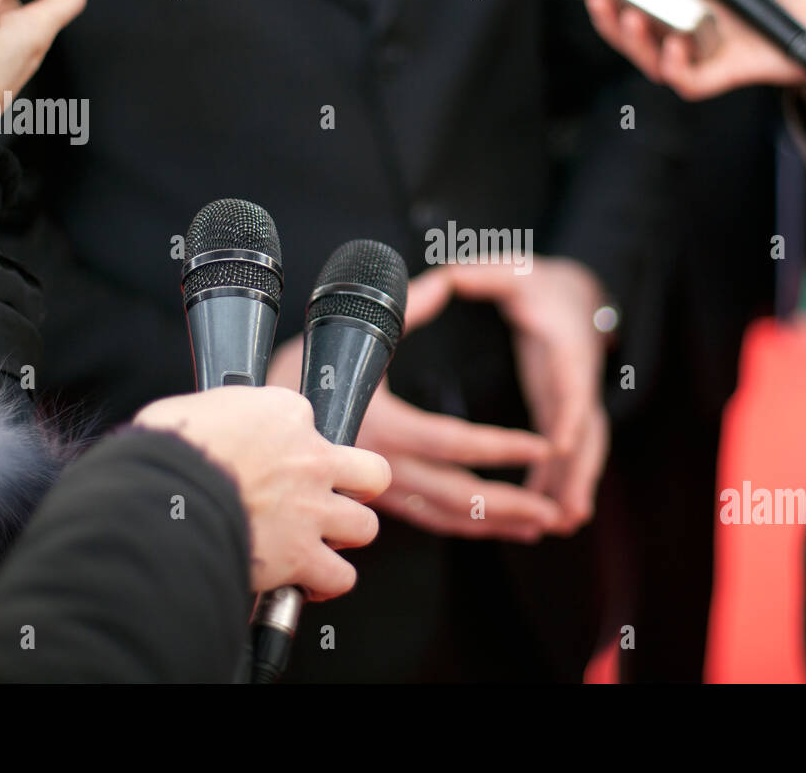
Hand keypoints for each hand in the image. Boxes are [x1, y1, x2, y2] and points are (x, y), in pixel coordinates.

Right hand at [133, 386, 390, 600]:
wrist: (161, 495)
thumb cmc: (167, 450)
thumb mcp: (197, 409)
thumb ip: (224, 419)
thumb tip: (218, 435)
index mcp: (283, 414)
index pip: (307, 420)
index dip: (290, 442)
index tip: (270, 457)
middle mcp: (309, 459)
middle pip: (371, 473)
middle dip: (357, 489)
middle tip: (329, 498)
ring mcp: (311, 510)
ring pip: (365, 526)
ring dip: (344, 538)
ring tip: (318, 543)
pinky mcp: (300, 556)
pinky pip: (340, 576)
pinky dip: (326, 582)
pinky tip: (307, 581)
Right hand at [268, 268, 561, 541]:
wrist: (250, 420)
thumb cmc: (299, 375)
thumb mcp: (352, 336)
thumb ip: (406, 309)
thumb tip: (446, 280)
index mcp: (381, 427)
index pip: (453, 444)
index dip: (501, 447)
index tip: (541, 444)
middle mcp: (380, 468)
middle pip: (457, 495)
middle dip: (510, 503)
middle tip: (555, 506)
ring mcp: (376, 492)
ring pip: (445, 516)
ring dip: (495, 523)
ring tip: (541, 521)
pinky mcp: (375, 500)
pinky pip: (427, 520)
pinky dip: (466, 526)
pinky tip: (496, 526)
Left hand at [447, 258, 610, 535]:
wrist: (581, 294)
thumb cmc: (540, 284)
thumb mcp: (515, 273)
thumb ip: (481, 277)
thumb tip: (448, 275)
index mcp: (566, 347)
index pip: (572, 385)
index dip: (569, 414)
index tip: (560, 445)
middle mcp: (576, 380)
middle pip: (585, 432)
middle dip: (578, 473)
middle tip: (570, 511)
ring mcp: (574, 402)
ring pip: (580, 452)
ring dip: (572, 489)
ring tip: (561, 525)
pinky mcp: (564, 415)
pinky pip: (565, 458)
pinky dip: (557, 486)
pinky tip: (541, 521)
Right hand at [585, 0, 805, 101]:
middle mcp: (691, 25)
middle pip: (637, 29)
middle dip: (612, 14)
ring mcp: (705, 52)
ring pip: (653, 59)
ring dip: (635, 42)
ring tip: (633, 17)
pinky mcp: (725, 75)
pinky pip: (690, 82)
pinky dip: (676, 68)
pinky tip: (676, 47)